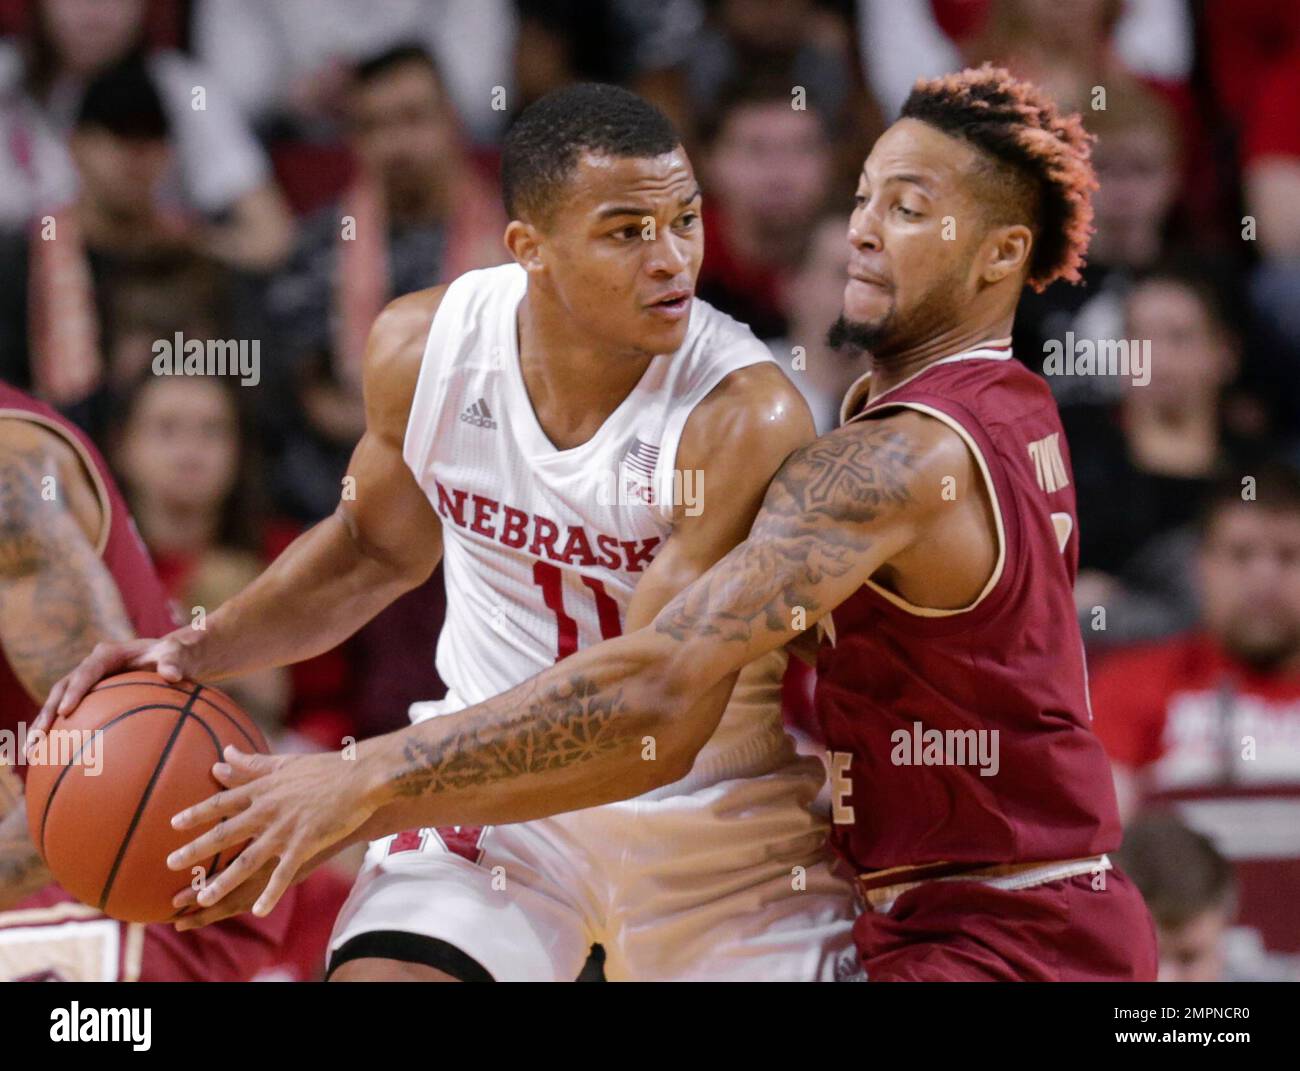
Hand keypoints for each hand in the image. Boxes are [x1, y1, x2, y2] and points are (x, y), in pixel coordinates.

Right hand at [30, 634, 195, 748]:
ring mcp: (89, 683)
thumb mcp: (178, 653)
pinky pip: (73, 715)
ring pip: (59, 703)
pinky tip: (54, 758)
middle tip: (37, 738)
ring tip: (33, 753)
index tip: (65, 711)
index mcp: (108, 654)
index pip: (87, 671)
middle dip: (47, 713)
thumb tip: (173, 675)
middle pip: (62, 689)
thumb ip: (174, 661)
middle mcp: (92, 666)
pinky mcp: (91, 697)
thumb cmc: (175, 654)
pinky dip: (62, 733)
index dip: (75, 691)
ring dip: (45, 727)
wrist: (172, 656)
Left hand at [167, 747, 376, 917]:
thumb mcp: (285, 762)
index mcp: (264, 789)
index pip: (223, 802)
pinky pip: (284, 874)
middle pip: (226, 832)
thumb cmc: (325, 768)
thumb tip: (224, 751)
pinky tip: (258, 910)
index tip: (172, 824)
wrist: (361, 777)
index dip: (197, 813)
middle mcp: (269, 809)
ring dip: (223, 880)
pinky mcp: (306, 843)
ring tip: (202, 897)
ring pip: (248, 859)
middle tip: (170, 863)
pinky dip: (270, 893)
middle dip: (196, 849)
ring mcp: (286, 828)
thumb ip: (253, 763)